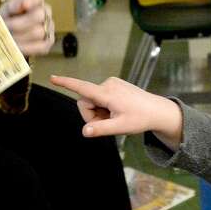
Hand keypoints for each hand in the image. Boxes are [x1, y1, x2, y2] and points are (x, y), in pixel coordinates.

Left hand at [0, 0, 54, 56]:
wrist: (7, 35)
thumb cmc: (8, 19)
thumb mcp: (6, 10)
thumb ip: (14, 5)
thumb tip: (23, 4)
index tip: (24, 5)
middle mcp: (46, 11)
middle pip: (39, 15)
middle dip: (19, 23)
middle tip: (6, 28)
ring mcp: (49, 27)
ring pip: (38, 32)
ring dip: (20, 37)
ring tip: (8, 39)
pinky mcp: (48, 42)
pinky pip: (40, 46)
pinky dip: (26, 48)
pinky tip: (17, 47)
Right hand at [49, 74, 183, 147]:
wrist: (158, 111)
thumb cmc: (141, 119)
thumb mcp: (120, 127)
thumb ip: (101, 129)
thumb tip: (84, 131)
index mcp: (107, 93)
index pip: (82, 88)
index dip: (66, 83)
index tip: (52, 77)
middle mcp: (107, 84)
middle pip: (85, 102)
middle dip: (92, 115)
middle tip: (109, 123)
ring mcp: (111, 83)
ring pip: (92, 101)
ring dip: (99, 112)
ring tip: (116, 117)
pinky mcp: (114, 85)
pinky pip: (100, 97)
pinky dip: (104, 107)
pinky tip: (118, 111)